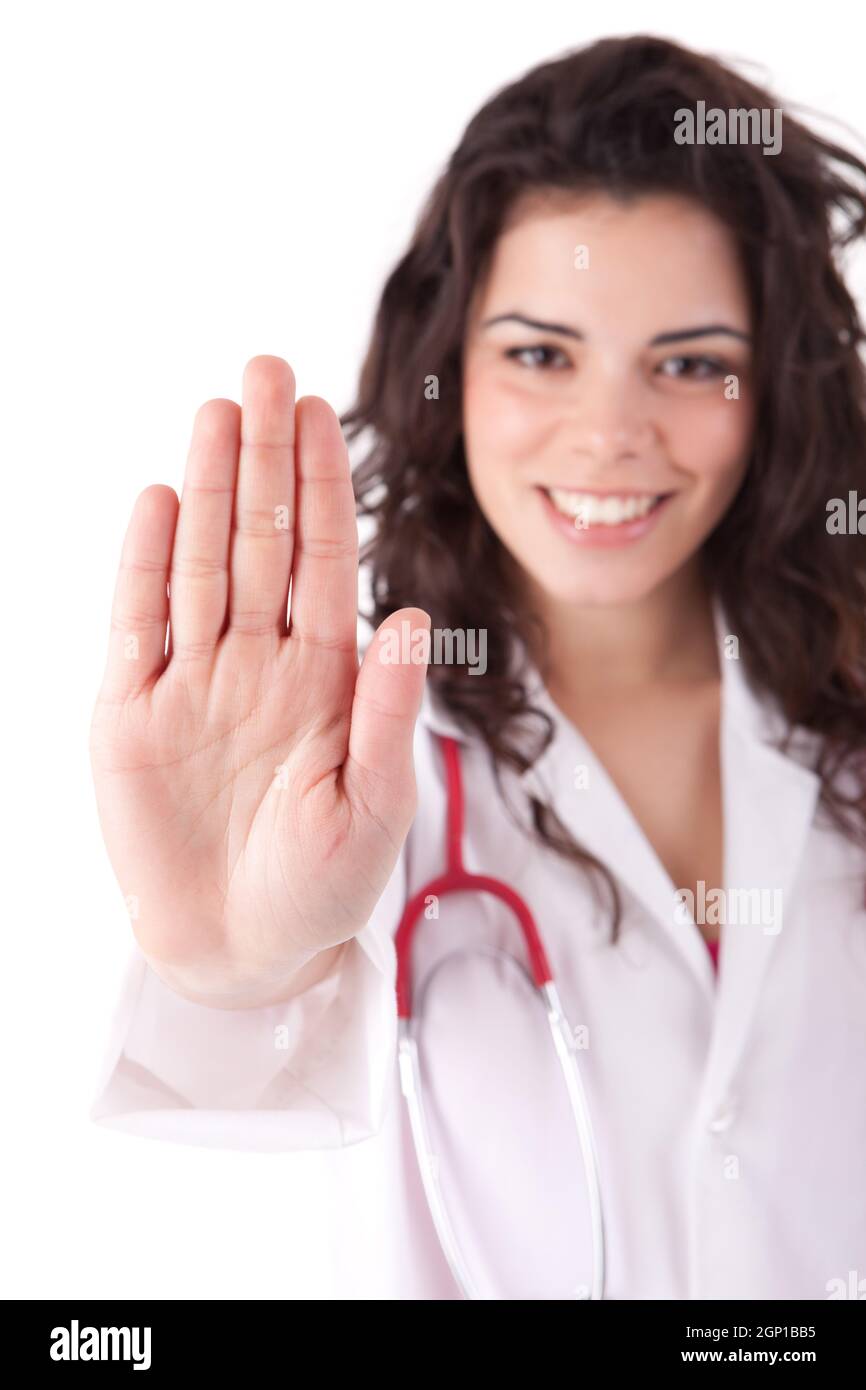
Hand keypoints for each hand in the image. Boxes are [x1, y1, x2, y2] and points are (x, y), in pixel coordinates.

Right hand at [90, 356, 428, 1007]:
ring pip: (198, 565)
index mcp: (324, 675)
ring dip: (204, 489)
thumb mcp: (374, 805)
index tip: (324, 412)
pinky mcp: (131, 714)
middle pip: (258, 540)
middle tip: (266, 370)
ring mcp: (192, 681)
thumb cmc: (322, 886)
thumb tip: (412, 616)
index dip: (323, 485)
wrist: (241, 950)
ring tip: (216, 413)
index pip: (322, 559)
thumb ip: (389, 710)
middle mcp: (258, 661)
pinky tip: (156, 502)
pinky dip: (144, 566)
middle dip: (263, 457)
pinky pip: (138, 626)